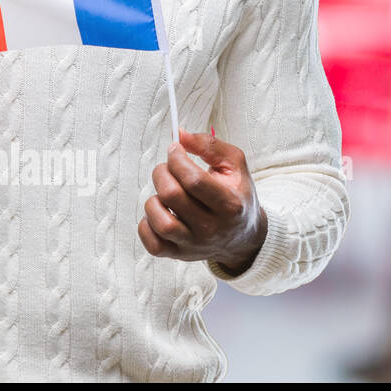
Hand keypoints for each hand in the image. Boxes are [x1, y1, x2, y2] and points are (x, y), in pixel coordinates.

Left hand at [137, 129, 267, 274]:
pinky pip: (152, 244)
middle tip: (166, 169)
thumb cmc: (236, 195)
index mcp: (230, 205)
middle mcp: (212, 228)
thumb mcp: (235, 165)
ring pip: (160, 222)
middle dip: (162, 173)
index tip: (175, 150)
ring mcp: (194, 245)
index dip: (177, 159)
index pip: (194, 181)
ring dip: (153, 201)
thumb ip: (209, 145)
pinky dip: (146, 226)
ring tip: (164, 194)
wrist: (244, 237)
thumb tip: (179, 134)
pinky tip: (159, 213)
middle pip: (172, 196)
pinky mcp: (179, 255)